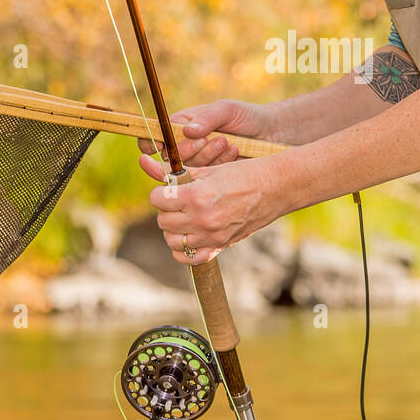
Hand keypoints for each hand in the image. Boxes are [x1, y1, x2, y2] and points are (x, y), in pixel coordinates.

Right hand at [137, 99, 277, 166]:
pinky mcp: (211, 177)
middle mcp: (184, 146)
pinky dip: (220, 164)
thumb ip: (207, 118)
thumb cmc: (246, 117)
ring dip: (207, 155)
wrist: (271, 134)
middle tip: (207, 138)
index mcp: (181, 126)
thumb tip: (187, 131)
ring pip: (187, 168)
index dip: (151, 142)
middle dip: (188, 149)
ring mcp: (197, 163)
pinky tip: (234, 151)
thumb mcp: (227, 110)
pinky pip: (206, 177)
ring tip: (226, 142)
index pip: (155, 135)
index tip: (159, 146)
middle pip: (169, 156)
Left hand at [139, 153, 286, 264]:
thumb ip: (177, 172)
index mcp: (197, 195)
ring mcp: (211, 236)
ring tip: (183, 217)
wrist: (276, 188)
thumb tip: (143, 161)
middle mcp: (202, 219)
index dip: (160, 193)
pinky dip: (183, 250)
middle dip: (165, 210)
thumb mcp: (208, 169)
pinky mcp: (221, 246)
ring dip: (172, 229)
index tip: (167, 190)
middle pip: (162, 221)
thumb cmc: (243, 174)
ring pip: (171, 240)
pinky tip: (188, 236)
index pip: (157, 199)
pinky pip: (189, 258)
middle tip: (176, 202)